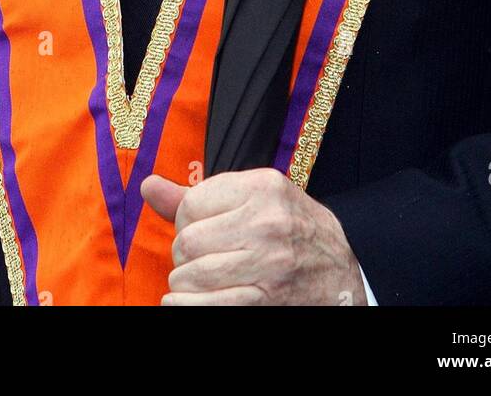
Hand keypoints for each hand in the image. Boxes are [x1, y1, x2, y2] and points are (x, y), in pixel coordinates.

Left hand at [141, 167, 366, 305]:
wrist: (342, 272)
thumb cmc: (290, 230)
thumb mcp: (255, 198)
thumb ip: (199, 195)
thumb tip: (148, 186)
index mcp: (262, 187)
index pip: (191, 204)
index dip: (188, 222)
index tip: (202, 230)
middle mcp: (265, 222)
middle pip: (188, 241)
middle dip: (185, 255)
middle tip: (201, 259)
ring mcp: (267, 263)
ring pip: (191, 274)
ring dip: (185, 283)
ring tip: (200, 280)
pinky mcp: (264, 299)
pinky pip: (203, 304)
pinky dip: (186, 305)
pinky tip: (187, 301)